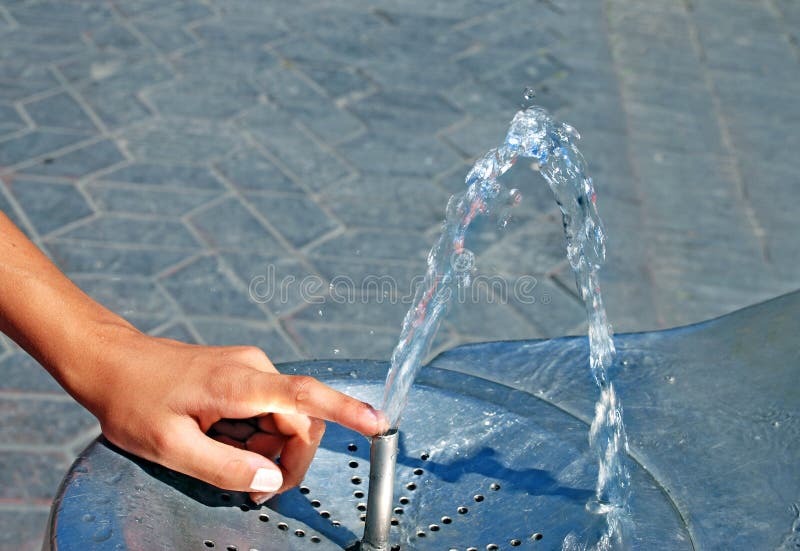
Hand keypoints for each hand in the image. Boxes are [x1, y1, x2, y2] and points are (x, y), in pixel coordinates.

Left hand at [81, 325, 384, 503]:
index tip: (378, 424)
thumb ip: (225, 468)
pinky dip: (255, 434)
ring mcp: (250, 369)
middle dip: (286, 459)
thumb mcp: (171, 447)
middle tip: (254, 490)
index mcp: (239, 384)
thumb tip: (271, 481)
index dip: (346, 410)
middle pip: (299, 421)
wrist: (112, 363)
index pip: (305, 395)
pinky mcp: (243, 374)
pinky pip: (268, 410)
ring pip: (284, 418)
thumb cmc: (134, 401)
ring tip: (220, 455)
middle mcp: (254, 369)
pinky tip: (220, 438)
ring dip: (266, 448)